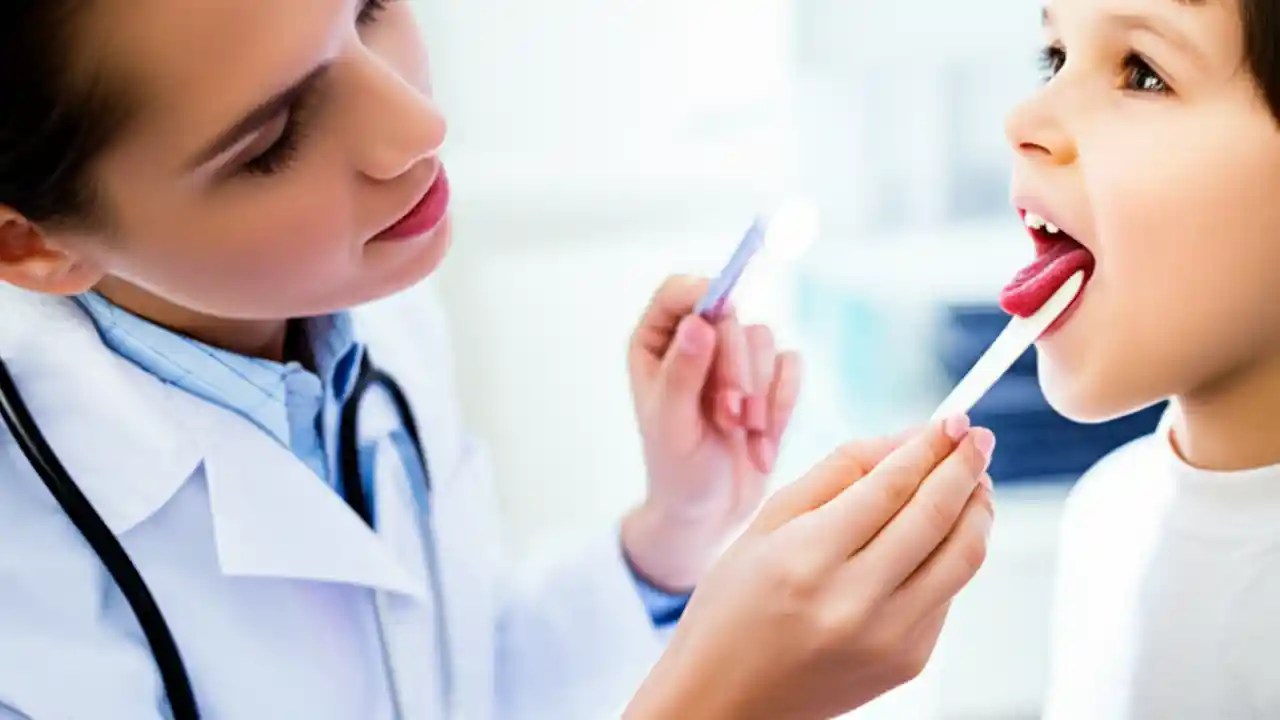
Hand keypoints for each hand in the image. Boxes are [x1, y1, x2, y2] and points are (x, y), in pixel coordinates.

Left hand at [623, 275, 801, 590]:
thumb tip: (697, 322)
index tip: (722, 316)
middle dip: (736, 369)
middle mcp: (694, 342)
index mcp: (655, 345)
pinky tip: (762, 442)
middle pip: (730, 317)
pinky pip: (791, 365)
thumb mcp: (672, 427)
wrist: (711, 516)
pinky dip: (783, 405)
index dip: (704, 293)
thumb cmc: (677, 473)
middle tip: (729, 416)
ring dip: (759, 393)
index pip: (679, 291)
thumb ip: (682, 374)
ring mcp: (733, 358)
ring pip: (764, 338)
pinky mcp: (767, 379)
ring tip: (742, 434)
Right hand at [624, 417, 996, 719]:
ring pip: (962, 558)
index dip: (929, 446)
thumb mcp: (765, 525)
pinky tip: (940, 533)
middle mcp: (853, 601)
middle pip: (936, 516)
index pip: (891, 486)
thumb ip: (836, 473)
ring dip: (977, 510)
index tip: (952, 419)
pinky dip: (952, 554)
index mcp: (807, 558)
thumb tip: (905, 441)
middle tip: (978, 437)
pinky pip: (947, 593)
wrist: (726, 698)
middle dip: (965, 467)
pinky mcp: (908, 662)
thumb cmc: (734, 605)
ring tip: (975, 481)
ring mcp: (888, 638)